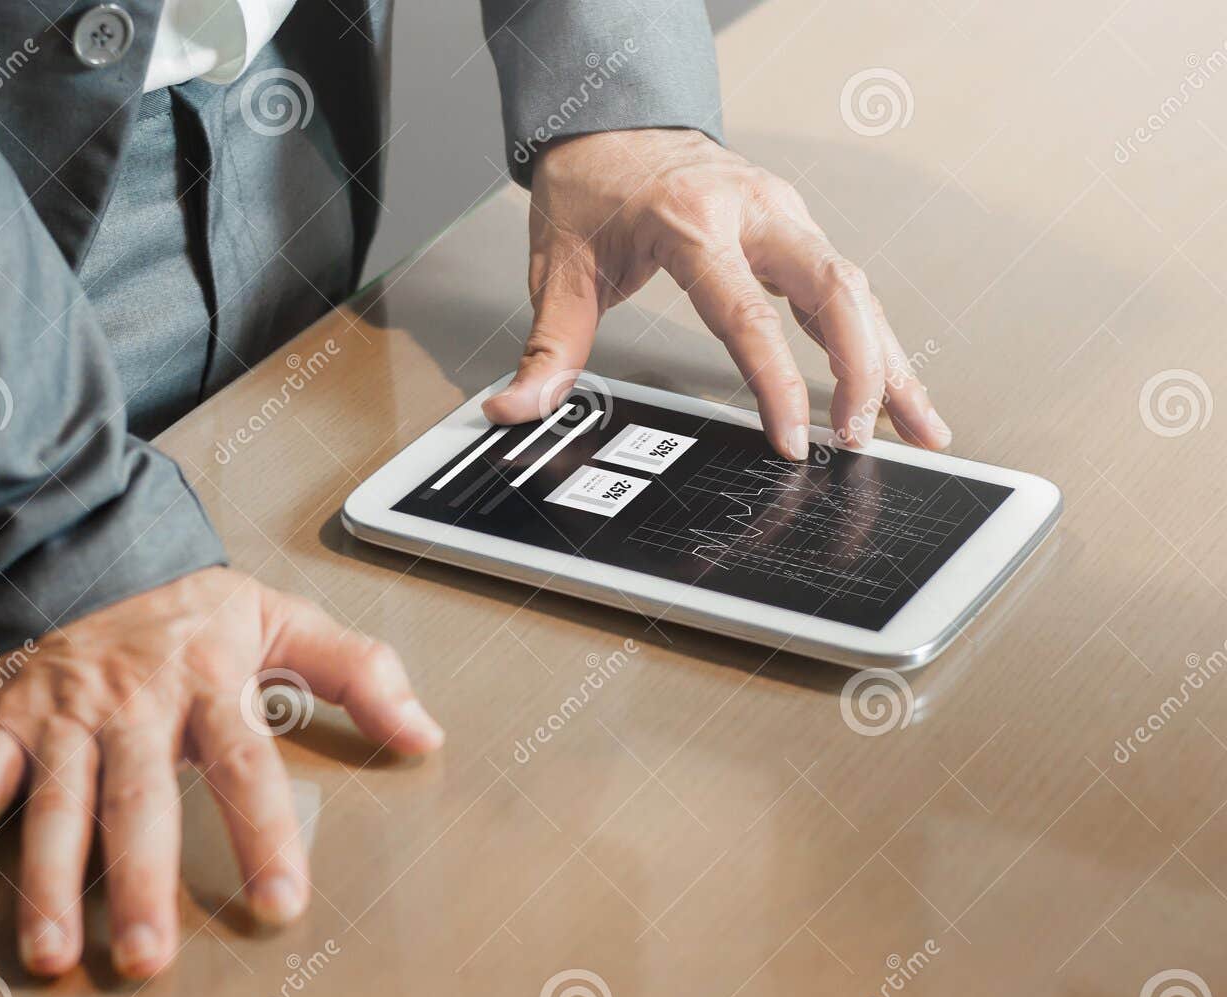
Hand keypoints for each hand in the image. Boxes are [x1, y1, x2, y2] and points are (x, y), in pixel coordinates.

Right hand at [0, 568, 442, 978]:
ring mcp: (61, 712)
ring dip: (50, 882)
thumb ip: (359, 673)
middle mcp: (130, 700)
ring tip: (55, 954)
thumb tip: (424, 734)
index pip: (243, 763)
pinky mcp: (4, 719)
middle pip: (138, 797)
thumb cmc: (196, 616)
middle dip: (141, 879)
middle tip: (149, 957)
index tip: (280, 905)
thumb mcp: (283, 621)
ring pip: (55, 802)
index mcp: (207, 677)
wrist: (90, 558)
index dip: (263, 834)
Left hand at [483, 129, 949, 457]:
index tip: (791, 438)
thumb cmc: (590, 186)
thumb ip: (548, 346)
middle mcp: (755, 211)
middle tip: (858, 437)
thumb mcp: (559, 267)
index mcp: (694, 221)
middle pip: (834, 289)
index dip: (775, 382)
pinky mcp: (796, 228)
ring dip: (890, 360)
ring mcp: (784, 215)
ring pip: (857, 289)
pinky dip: (878, 341)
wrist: (611, 121)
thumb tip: (516, 408)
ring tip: (918, 427)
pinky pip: (849, 288)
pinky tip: (900, 388)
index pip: (747, 314)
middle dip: (860, 367)